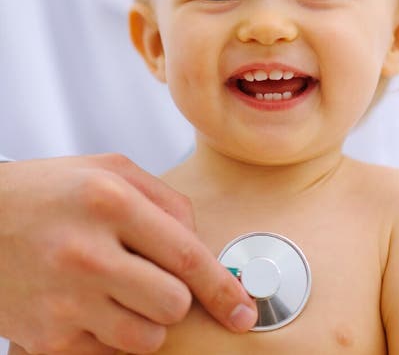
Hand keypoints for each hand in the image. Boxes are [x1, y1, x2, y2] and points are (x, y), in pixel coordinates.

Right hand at [0, 155, 256, 353]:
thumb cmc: (50, 191)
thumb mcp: (109, 169)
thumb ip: (164, 199)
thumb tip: (200, 242)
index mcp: (109, 199)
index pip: (185, 253)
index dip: (223, 287)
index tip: (244, 309)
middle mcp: (88, 251)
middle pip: (173, 303)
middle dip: (177, 296)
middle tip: (153, 277)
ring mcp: (65, 299)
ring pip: (147, 337)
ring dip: (147, 319)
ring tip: (121, 290)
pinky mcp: (47, 338)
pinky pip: (109, 354)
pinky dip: (112, 335)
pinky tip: (91, 304)